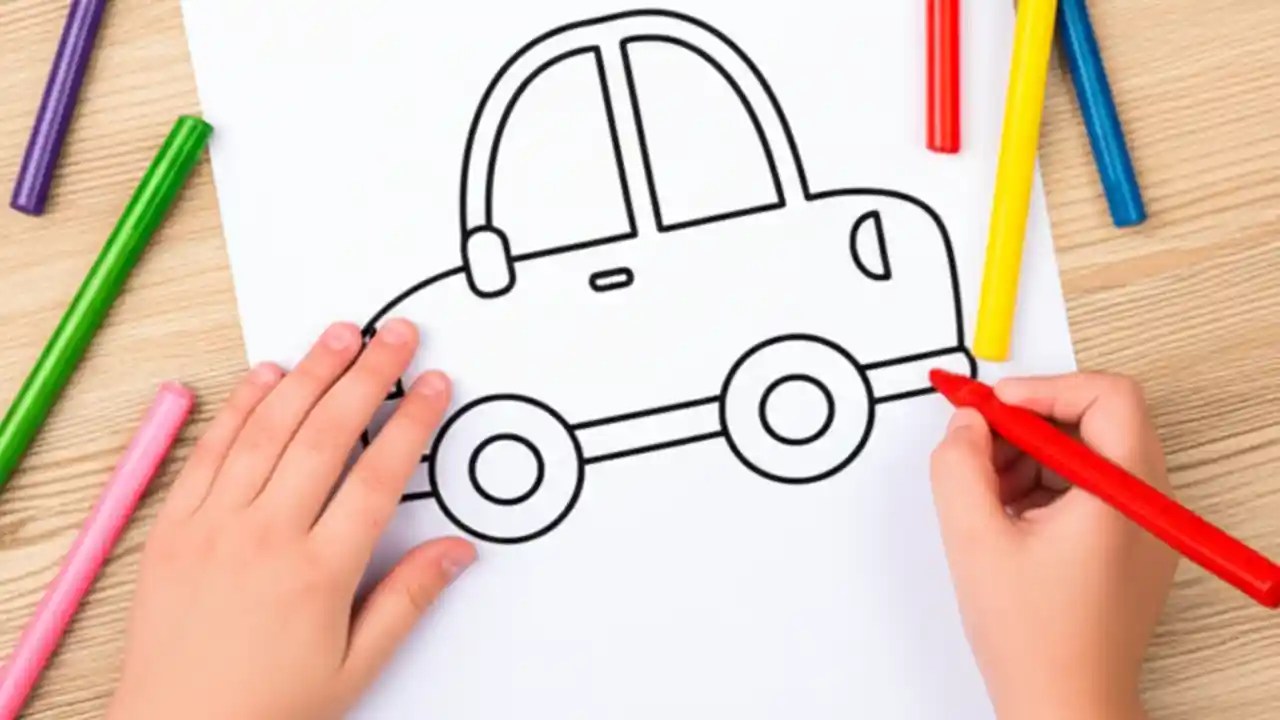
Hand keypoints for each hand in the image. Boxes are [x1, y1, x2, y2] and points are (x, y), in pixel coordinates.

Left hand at [107, 319, 475, 719]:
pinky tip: (267, 375)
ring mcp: (213, 526)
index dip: (413, 422)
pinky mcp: (173, 527)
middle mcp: (265, 538)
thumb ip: (407, 600)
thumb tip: (457, 552)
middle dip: (368, 373)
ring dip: (309, 373)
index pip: (378, 476)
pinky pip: (210, 451)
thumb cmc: (265, 709)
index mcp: (318, 574)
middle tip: (396, 333)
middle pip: (328, 433)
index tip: (434, 385)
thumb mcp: (354, 666)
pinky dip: (240, 406)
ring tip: (339, 334)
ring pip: (269, 428)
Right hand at [930, 373, 1176, 719]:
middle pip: (1099, 419)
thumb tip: (965, 422)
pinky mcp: (1129, 545)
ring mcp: (1143, 526)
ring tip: (987, 496)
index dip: (1041, 389)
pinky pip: (1090, 487)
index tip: (992, 406)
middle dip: (1031, 424)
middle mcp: (1148, 504)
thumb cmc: (1033, 640)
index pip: (1105, 396)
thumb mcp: (974, 539)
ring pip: (1090, 452)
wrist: (1064, 708)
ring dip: (1032, 457)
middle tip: (980, 443)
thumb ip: (958, 465)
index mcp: (1122, 494)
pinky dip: (1045, 487)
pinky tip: (1007, 520)